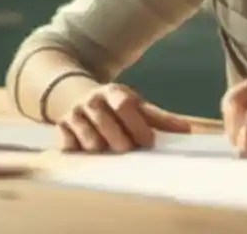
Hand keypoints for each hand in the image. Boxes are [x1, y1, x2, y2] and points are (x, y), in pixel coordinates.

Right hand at [55, 82, 191, 152]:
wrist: (77, 97)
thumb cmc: (115, 107)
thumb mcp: (136, 105)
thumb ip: (159, 118)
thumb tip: (186, 130)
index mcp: (113, 92)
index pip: (124, 106)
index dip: (136, 125)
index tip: (148, 142)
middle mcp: (92, 101)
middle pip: (106, 124)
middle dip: (119, 139)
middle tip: (128, 149)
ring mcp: (74, 115)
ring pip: (88, 139)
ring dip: (100, 148)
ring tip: (108, 150)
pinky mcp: (60, 129)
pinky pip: (69, 146)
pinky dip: (78, 151)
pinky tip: (85, 153)